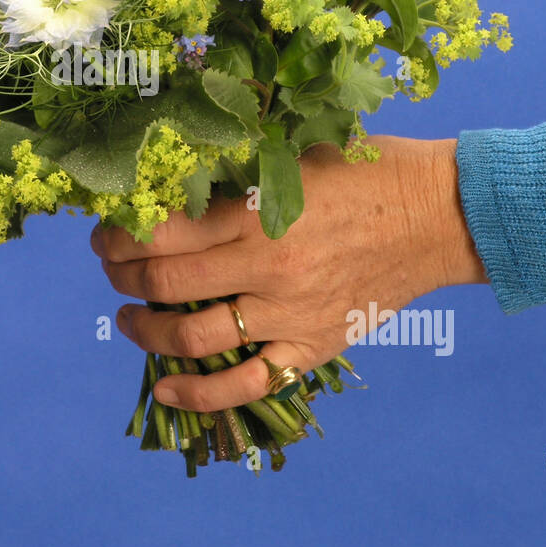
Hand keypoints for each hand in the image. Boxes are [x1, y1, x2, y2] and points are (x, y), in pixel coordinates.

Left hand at [90, 135, 486, 411]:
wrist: (438, 214)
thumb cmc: (367, 169)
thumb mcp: (296, 151)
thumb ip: (237, 166)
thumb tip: (172, 174)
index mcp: (259, 211)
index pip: (162, 232)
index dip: (120, 235)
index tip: (107, 233)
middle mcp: (267, 267)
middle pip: (165, 283)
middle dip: (121, 277)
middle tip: (111, 268)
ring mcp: (289, 314)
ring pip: (192, 337)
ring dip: (144, 330)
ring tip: (128, 317)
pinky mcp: (311, 348)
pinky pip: (246, 385)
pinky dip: (198, 395)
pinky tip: (164, 388)